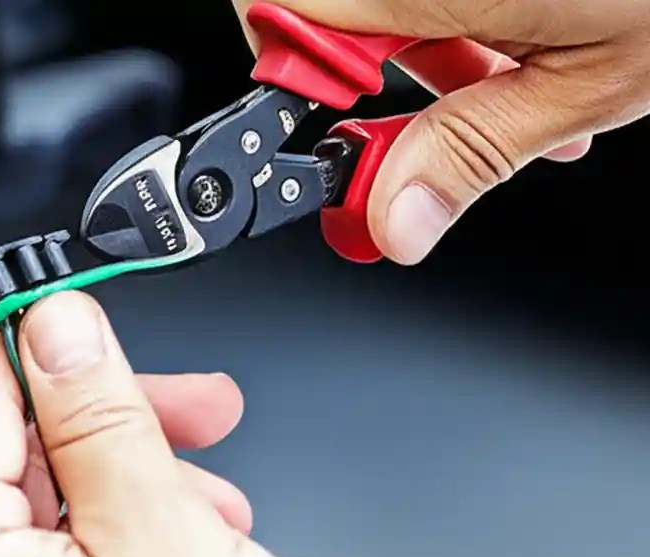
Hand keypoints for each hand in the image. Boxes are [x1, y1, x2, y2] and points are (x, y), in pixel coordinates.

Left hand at [0, 292, 352, 556]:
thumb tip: (58, 326)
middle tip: (198, 420)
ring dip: (124, 498)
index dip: (40, 348)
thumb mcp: (167, 536)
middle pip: (5, 467)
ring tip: (210, 521)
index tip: (98, 318)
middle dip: (110, 433)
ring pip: (35, 528)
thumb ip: (100, 413)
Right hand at [233, 0, 649, 263]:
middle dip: (357, 88)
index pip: (280, 23)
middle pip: (315, 14)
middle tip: (410, 143)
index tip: (332, 147)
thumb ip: (473, 151)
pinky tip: (520, 64)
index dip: (287, 95)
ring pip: (376, 5)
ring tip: (497, 110)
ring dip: (419, 64)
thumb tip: (391, 218)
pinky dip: (454, 27)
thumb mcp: (594, 82)